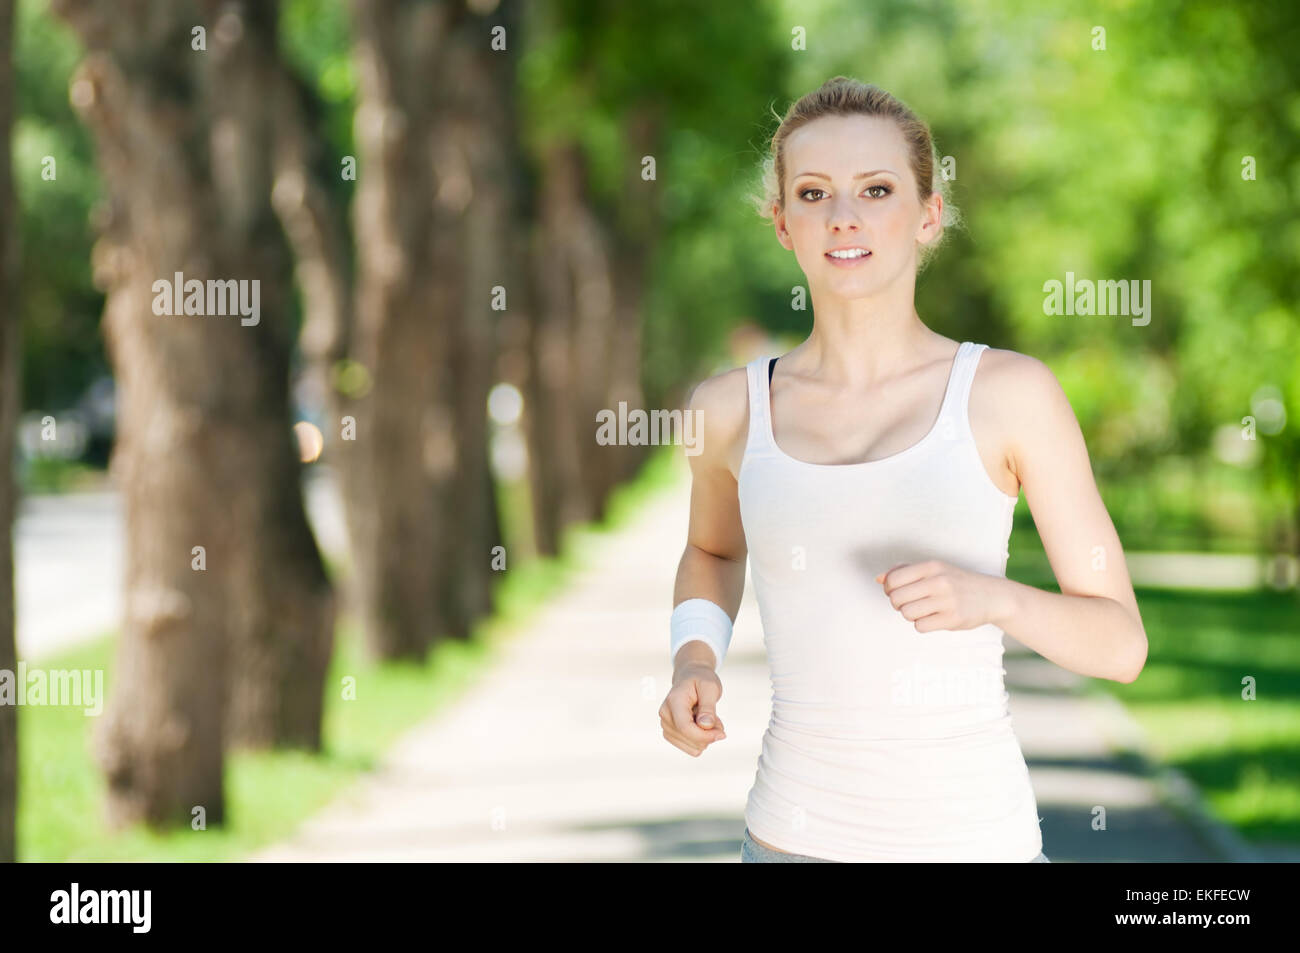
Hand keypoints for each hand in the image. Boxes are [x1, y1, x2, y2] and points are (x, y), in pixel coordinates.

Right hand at [659, 663, 726, 756]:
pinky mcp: (670, 733)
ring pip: (692, 747)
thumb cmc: (701, 680)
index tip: (722, 734)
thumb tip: (705, 726)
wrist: (690, 676)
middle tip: (716, 719)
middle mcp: (665, 715)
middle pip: (689, 739)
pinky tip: (704, 726)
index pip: (685, 727)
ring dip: (706, 737)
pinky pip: (690, 748)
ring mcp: (666, 725)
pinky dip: (702, 741)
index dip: (705, 735)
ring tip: (709, 719)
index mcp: (673, 701)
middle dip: (709, 734)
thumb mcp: (710, 687)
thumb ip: (708, 707)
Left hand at [874, 559, 998, 632]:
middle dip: (898, 604)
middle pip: (897, 598)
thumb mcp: (934, 569)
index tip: (896, 591)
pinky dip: (922, 624)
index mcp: (932, 566)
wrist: (992, 596)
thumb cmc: (957, 582)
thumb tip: (879, 579)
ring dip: (910, 615)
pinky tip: (933, 617)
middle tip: (909, 603)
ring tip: (923, 610)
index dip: (889, 589)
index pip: (893, 579)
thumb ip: (905, 571)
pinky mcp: (952, 619)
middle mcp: (939, 582)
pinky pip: (920, 626)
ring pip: (907, 614)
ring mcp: (946, 601)